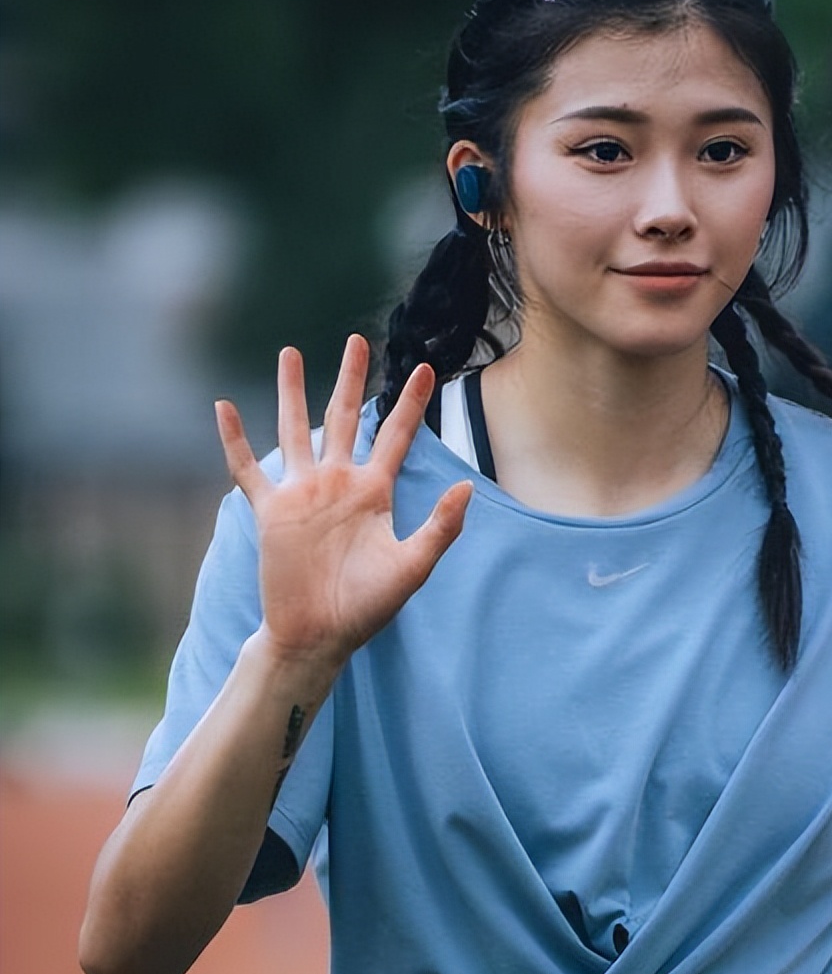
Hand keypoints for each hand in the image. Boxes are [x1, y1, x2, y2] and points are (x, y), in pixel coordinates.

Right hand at [215, 334, 470, 669]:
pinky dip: (234, 440)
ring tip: (290, 353)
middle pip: (344, 417)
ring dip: (291, 392)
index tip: (423, 367)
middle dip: (350, 379)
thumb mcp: (413, 566)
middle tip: (358, 339)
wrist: (320, 634)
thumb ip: (440, 527)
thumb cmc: (368, 606)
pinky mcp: (271, 511)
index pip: (394, 435)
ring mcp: (302, 493)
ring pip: (295, 429)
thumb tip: (466, 488)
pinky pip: (248, 469)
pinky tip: (224, 407)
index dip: (409, 402)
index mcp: (375, 492)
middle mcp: (338, 483)